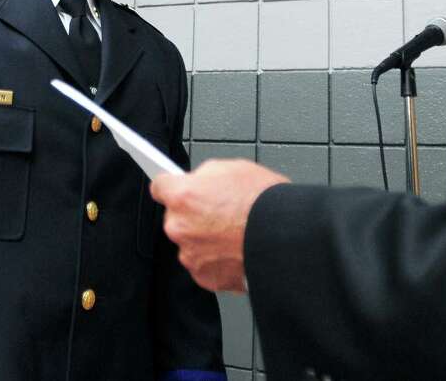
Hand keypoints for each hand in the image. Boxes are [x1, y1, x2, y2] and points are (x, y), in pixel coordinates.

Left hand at [151, 159, 288, 292]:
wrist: (286, 240)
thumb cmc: (265, 203)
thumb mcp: (234, 168)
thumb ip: (206, 175)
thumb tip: (199, 182)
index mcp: (182, 197)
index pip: (160, 186)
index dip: (170, 184)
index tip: (172, 186)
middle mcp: (180, 227)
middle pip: (176, 217)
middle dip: (193, 214)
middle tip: (220, 212)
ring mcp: (190, 255)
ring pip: (190, 242)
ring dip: (204, 238)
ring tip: (233, 232)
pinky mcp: (204, 277)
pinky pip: (203, 264)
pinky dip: (215, 259)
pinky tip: (235, 249)